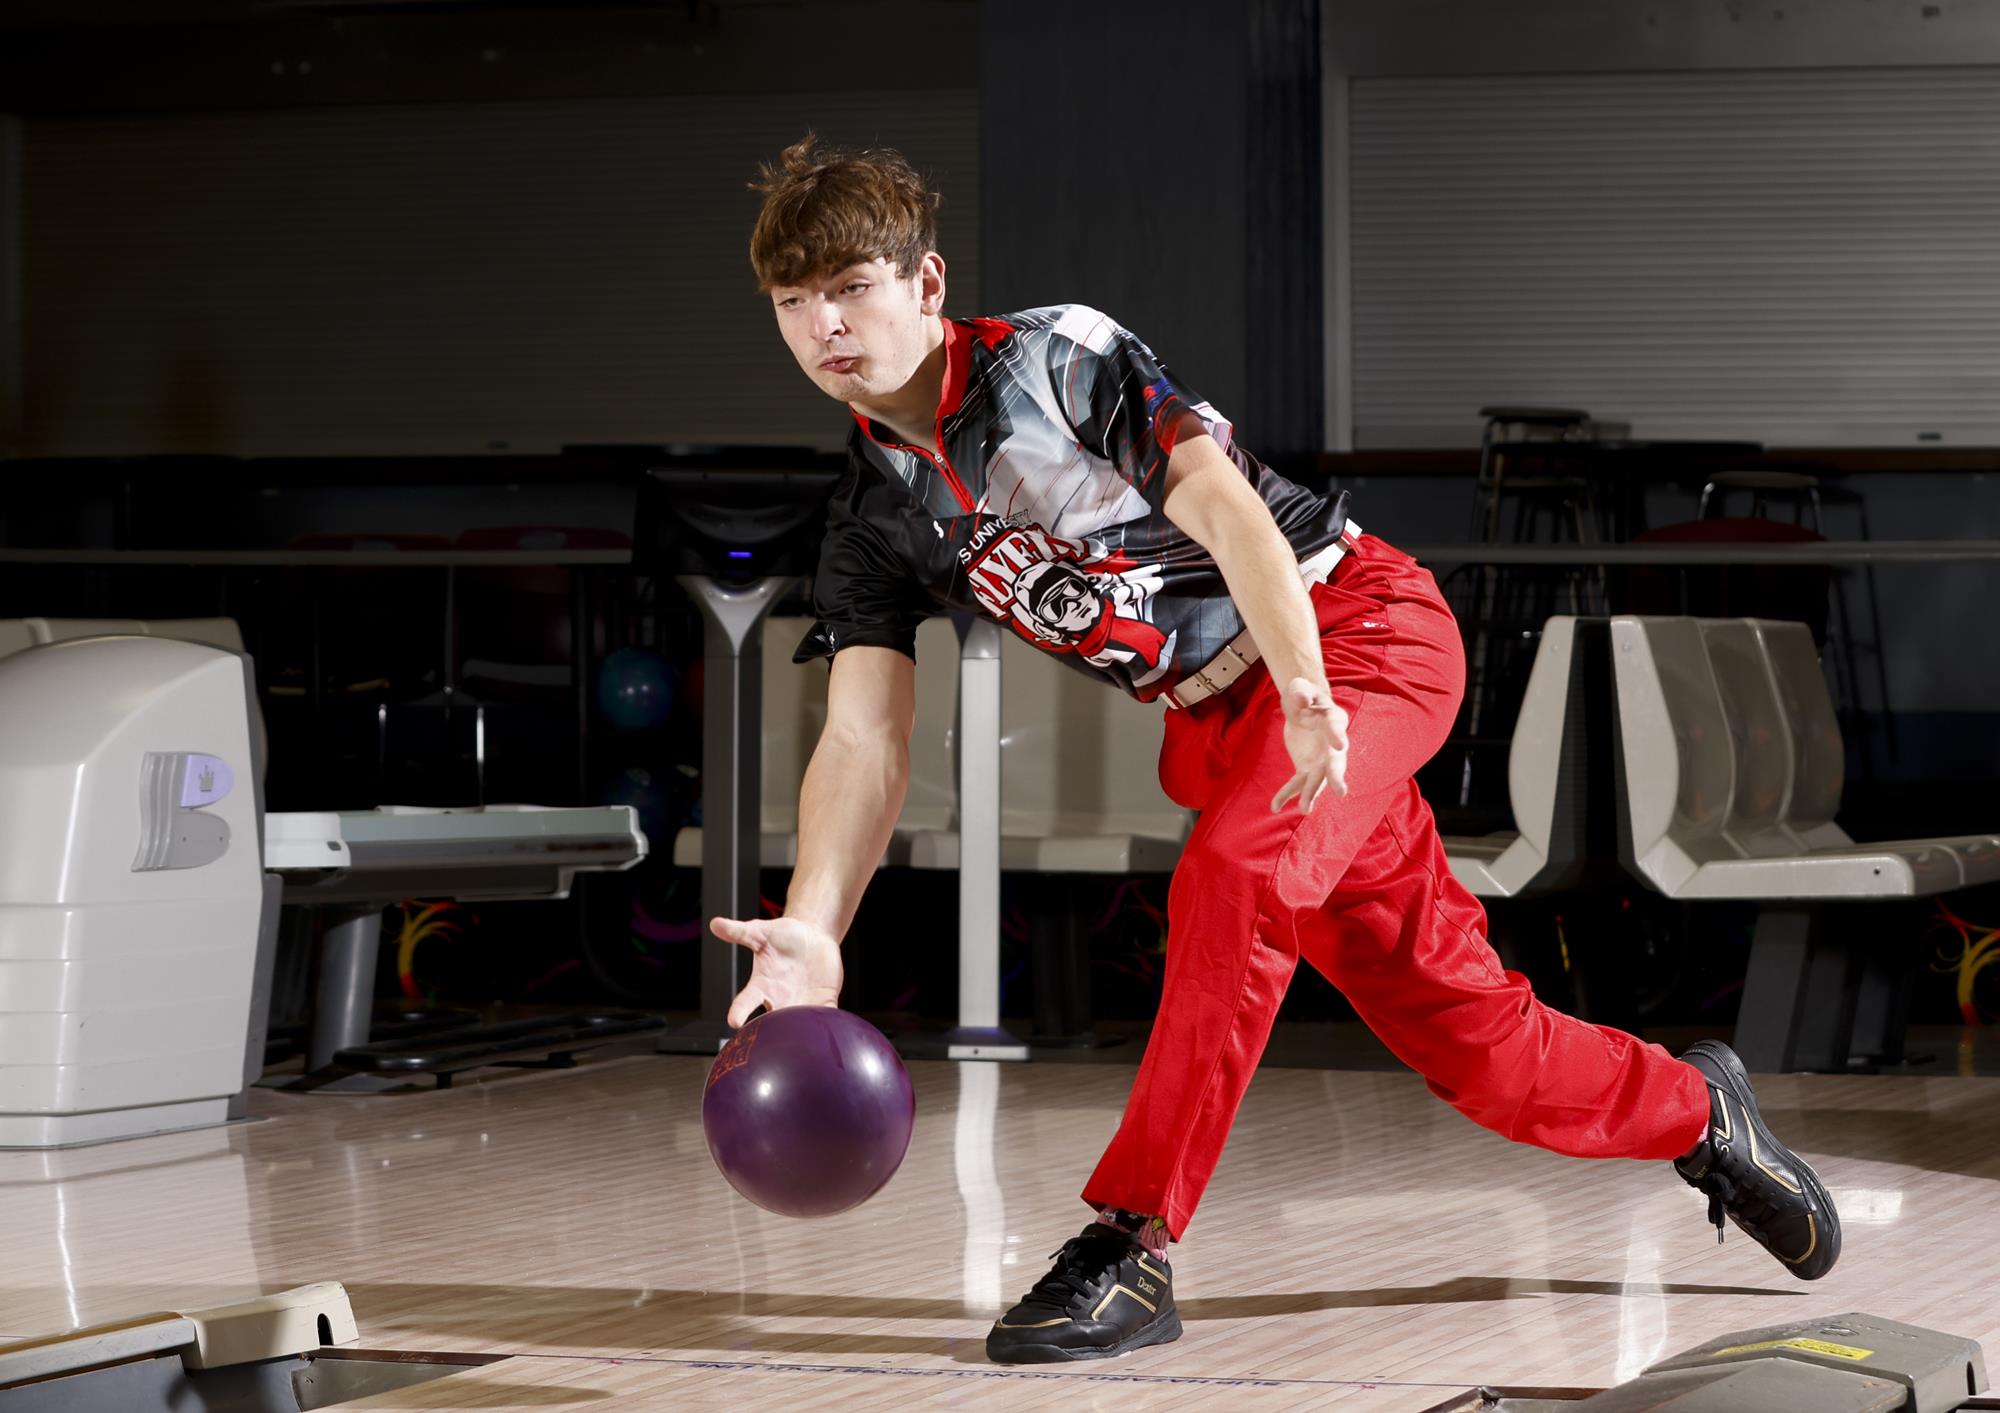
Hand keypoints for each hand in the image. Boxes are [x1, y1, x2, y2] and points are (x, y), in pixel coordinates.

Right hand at [711, 915, 843, 1027]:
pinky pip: (824, 1016)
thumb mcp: (762, 931)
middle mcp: (779, 1000)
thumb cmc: (784, 935)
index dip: (739, 1012)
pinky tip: (829, 1029)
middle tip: (770, 1040)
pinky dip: (827, 1023)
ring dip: (800, 1030)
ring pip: (798, 1024)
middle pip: (771, 1022)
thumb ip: (740, 932)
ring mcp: (800, 1003)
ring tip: (801, 1037)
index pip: (745, 1002)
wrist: (812, 937)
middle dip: (770, 1032)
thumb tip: (715, 923)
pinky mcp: (822, 1002)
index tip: (734, 1022)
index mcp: (762, 985)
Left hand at [1270, 676, 1349, 813]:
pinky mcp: (1306, 767)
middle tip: (1341, 792)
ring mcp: (1321, 759)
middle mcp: (1332, 744)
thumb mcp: (1300, 687)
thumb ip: (1301, 692)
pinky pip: (1297, 783)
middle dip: (1337, 776)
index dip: (1337, 735)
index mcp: (1333, 718)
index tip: (1340, 744)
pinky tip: (1275, 806)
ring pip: (1318, 779)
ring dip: (1311, 793)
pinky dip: (1286, 794)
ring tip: (1305, 809)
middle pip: (1336, 762)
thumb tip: (1301, 699)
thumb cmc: (1304, 694)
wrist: (1302, 706)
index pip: (1336, 727)